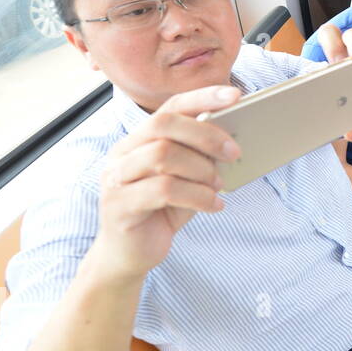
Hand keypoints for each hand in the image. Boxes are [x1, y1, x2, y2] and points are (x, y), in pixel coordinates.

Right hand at [95, 85, 241, 278]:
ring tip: (218, 185)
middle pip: (163, 125)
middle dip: (206, 135)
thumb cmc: (161, 211)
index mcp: (138, 140)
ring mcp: (117, 178)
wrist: (130, 254)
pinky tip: (214, 205)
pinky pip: (164, 190)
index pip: (169, 108)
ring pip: (163, 155)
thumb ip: (198, 157)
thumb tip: (232, 139)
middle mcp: (123, 153)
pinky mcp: (120, 205)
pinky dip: (198, 196)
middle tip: (234, 153)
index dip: (202, 97)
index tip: (235, 96)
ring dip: (201, 169)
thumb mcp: (186, 179)